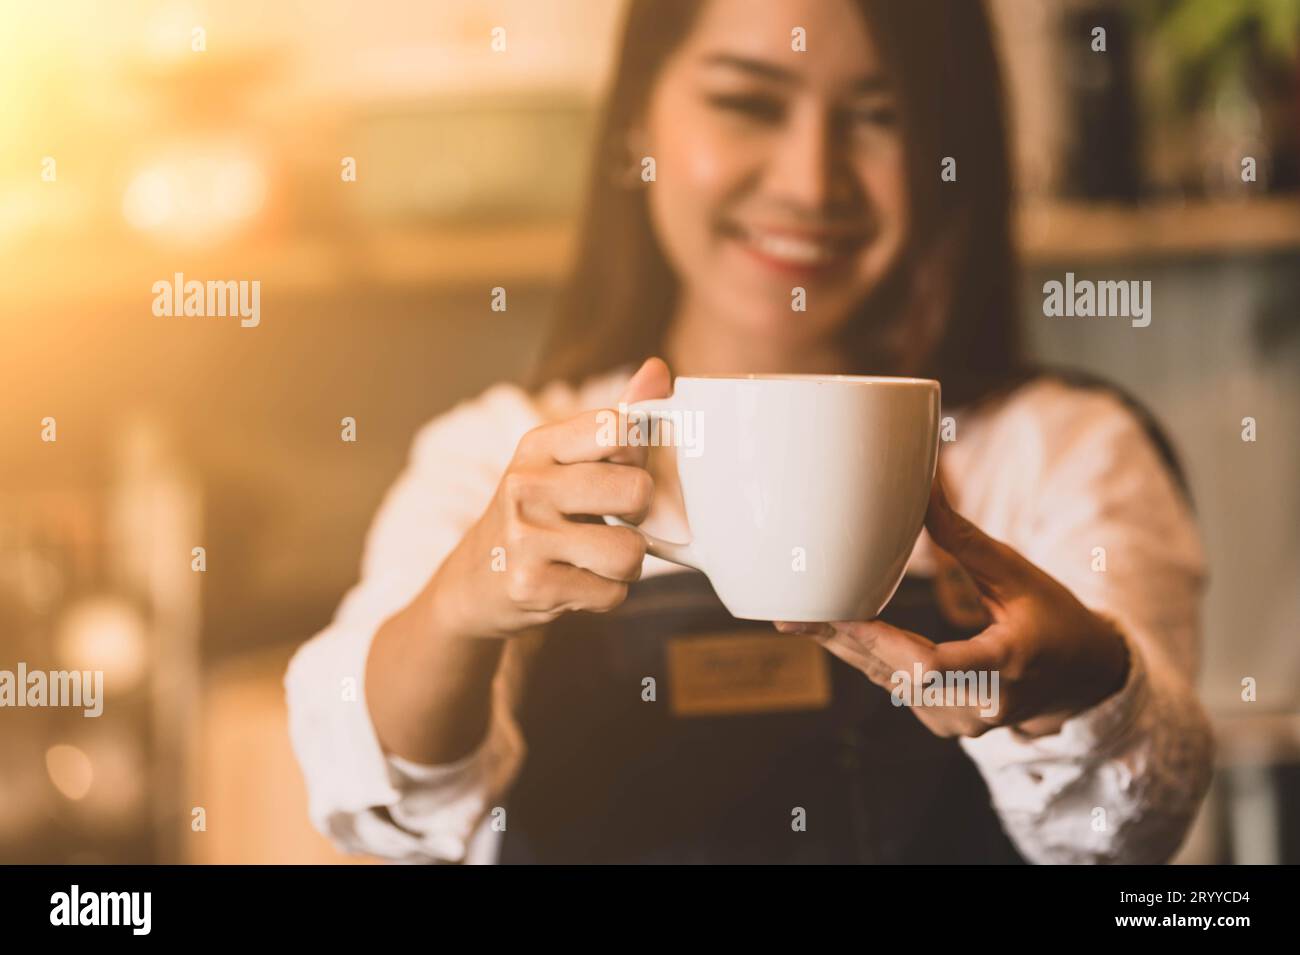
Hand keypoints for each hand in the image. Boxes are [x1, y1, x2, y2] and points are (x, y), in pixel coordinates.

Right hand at [430, 357, 671, 638]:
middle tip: (613, 521)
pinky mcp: (531, 586)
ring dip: (625, 563)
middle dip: (638, 516)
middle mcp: (526, 485)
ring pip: (629, 551)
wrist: (473, 585)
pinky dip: (606, 595)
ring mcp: (526, 537)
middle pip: (636, 490)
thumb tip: (659, 369)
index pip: (618, 428)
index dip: (638, 454)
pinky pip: (612, 593)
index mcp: (539, 446)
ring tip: (596, 557)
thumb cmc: (535, 516)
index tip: (621, 470)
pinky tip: (577, 583)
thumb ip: (615, 422)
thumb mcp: (561, 463)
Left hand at [775, 479, 1130, 737]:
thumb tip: (922, 490)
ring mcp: (960, 720)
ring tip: (795, 618)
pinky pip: (894, 686)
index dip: (882, 643)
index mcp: (1005, 665)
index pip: (935, 664)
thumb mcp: (1019, 575)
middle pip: (895, 672)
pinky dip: (864, 656)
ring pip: (888, 681)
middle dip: (842, 638)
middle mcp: (979, 703)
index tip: (844, 620)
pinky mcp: (944, 720)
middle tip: (792, 613)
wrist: (1083, 678)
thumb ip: (965, 541)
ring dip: (844, 648)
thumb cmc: (1054, 618)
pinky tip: (829, 632)